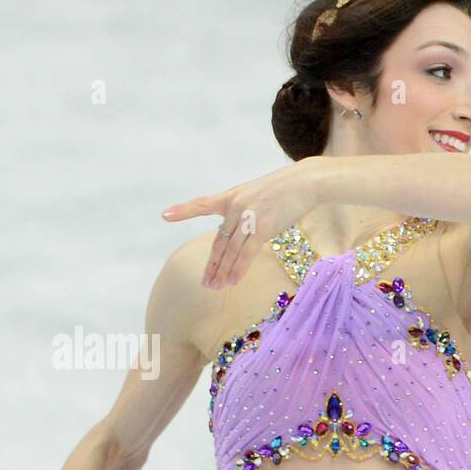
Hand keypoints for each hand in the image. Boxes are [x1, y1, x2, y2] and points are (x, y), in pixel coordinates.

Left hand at [161, 157, 325, 289]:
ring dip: (223, 271)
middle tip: (205, 282)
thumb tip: (243, 229)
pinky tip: (232, 281)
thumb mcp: (258, 193)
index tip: (165, 215)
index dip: (183, 210)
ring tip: (216, 287)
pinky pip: (246, 254)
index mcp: (232, 196)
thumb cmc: (287, 188)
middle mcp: (235, 206)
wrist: (305, 182)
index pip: (203, 204)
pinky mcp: (262, 228)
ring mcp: (247, 218)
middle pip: (219, 241)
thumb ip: (246, 210)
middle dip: (212, 264)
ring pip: (230, 251)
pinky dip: (238, 269)